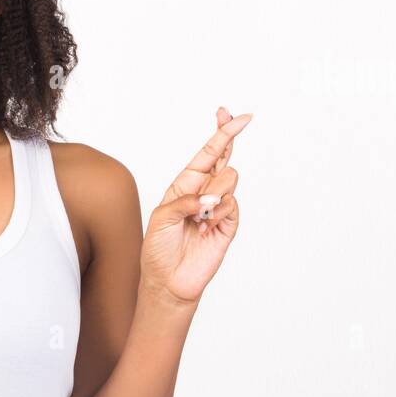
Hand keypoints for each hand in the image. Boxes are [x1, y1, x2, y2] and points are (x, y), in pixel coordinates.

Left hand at [139, 106, 252, 305]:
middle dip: (226, 146)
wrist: (168, 281)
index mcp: (185, 185)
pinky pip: (232, 205)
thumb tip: (210, 198)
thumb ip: (184, 201)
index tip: (237, 116)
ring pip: (229, 179)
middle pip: (225, 159)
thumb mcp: (161, 218)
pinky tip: (206, 227)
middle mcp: (204, 193)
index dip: (223, 133)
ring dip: (212, 194)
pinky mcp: (229, 225)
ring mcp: (218, 208)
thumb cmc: (158, 249)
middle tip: (214, 150)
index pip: (209, 153)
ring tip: (198, 217)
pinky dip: (218, 213)